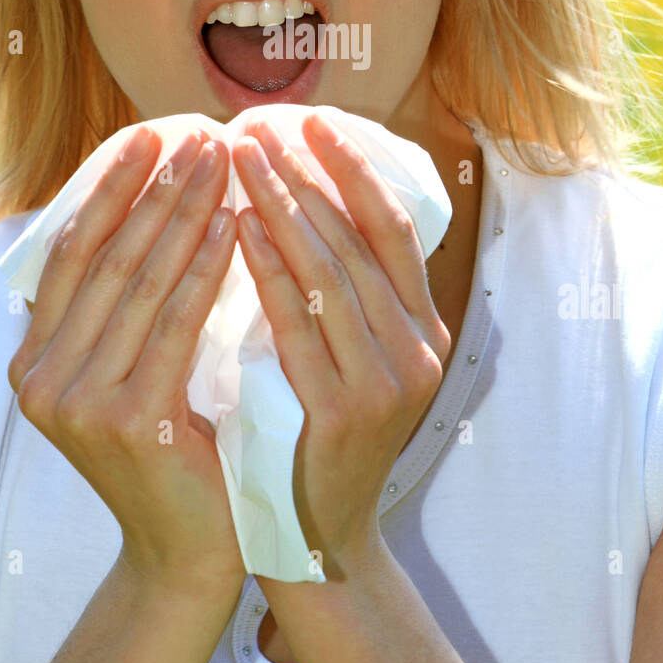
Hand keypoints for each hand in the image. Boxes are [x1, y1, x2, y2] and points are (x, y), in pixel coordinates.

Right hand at [7, 125, 246, 592]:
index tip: (150, 134)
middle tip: (196, 134)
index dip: (109, 188)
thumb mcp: (134, 369)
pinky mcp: (125, 420)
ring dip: (182, 214)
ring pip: (138, 283)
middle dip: (154, 190)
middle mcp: (40, 377)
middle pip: (105, 257)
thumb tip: (156, 204)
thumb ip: (127, 307)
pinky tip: (232, 227)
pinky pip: (173, 325)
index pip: (71, 251)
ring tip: (219, 163)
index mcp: (35, 359)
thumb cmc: (178, 448)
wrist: (191, 548)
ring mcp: (76, 402)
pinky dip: (203, 270)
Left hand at [231, 113, 451, 577]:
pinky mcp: (348, 411)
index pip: (396, 227)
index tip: (313, 121)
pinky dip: (269, 269)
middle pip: (361, 238)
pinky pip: (300, 323)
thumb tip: (297, 200)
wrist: (319, 541)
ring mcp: (390, 381)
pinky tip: (237, 229)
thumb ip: (341, 294)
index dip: (355, 168)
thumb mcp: (349, 358)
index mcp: (425, 328)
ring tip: (242, 160)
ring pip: (333, 271)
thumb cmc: (315, 437)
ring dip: (284, 207)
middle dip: (307, 175)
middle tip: (259, 127)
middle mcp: (420, 348)